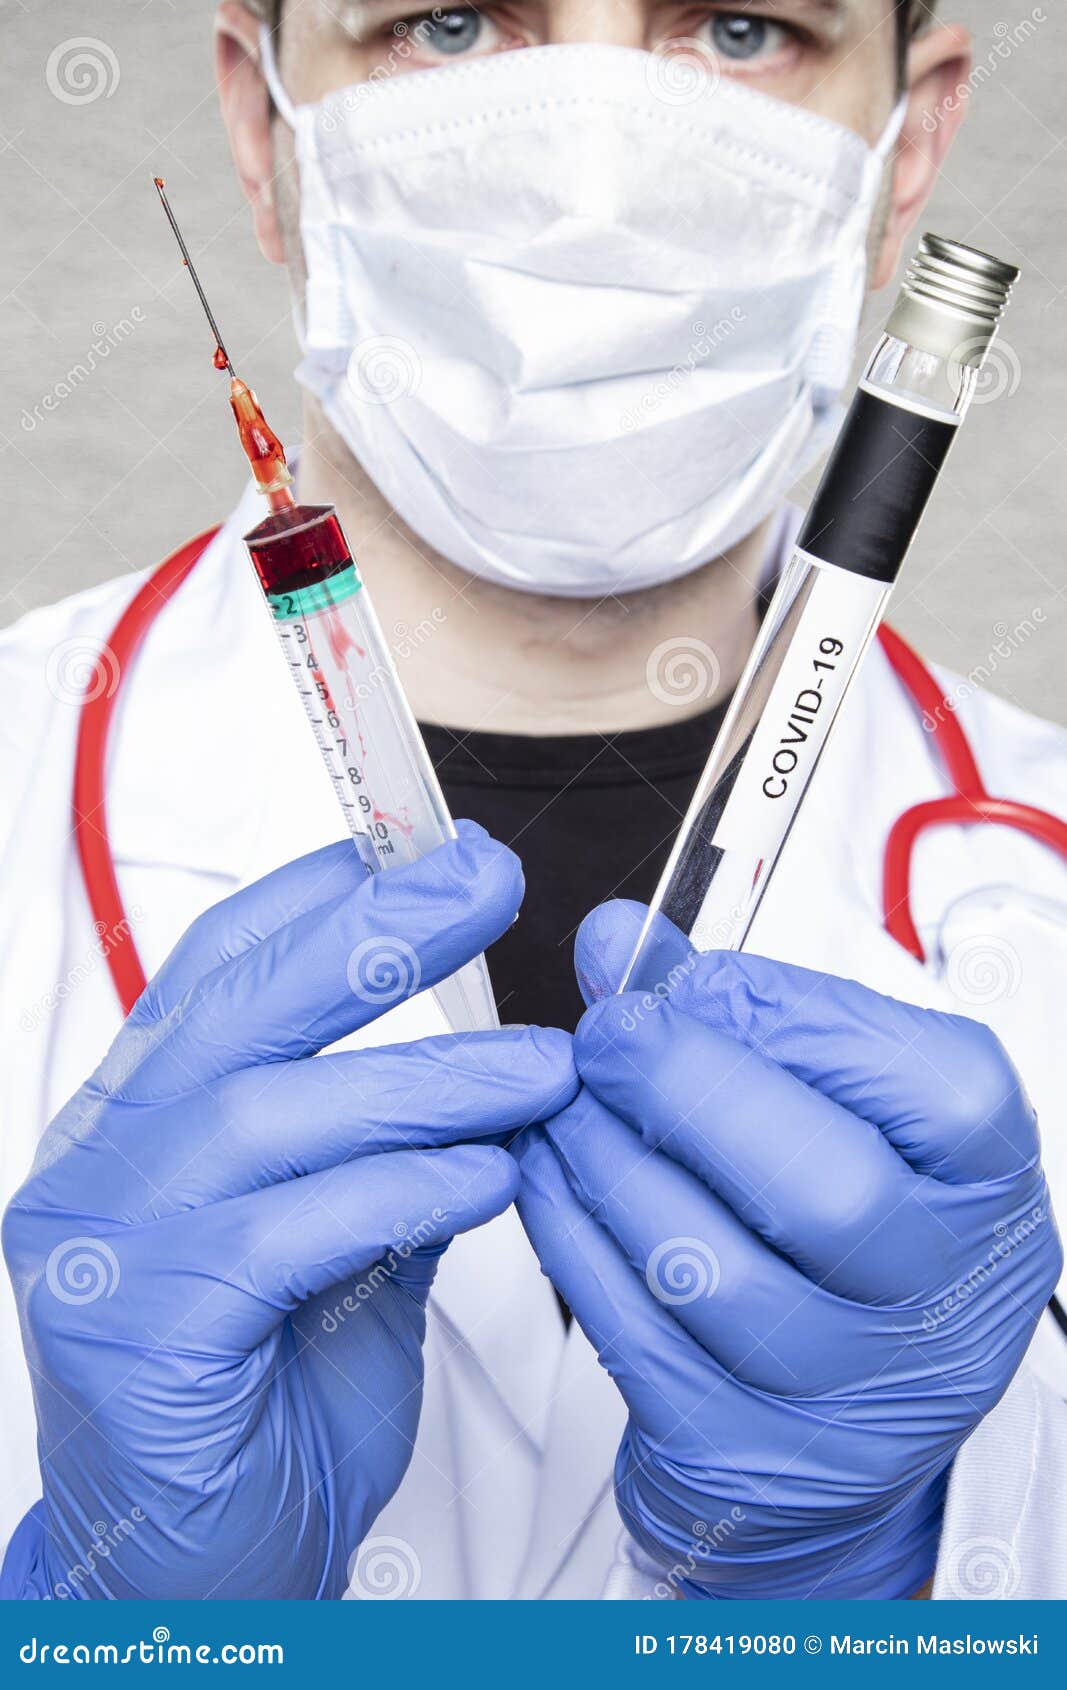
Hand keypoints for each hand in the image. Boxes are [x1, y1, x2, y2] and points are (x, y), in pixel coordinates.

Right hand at [3, 822, 576, 1598]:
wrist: (203, 1583)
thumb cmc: (272, 1406)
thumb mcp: (342, 1252)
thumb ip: (383, 1155)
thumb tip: (486, 1065)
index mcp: (143, 1122)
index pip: (216, 969)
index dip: (320, 894)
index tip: (423, 844)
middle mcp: (104, 1164)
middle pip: (237, 1007)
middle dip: (373, 932)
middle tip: (488, 879)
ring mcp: (105, 1244)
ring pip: (271, 1112)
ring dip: (427, 1080)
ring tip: (548, 1069)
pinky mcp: (138, 1332)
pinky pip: (286, 1231)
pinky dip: (399, 1193)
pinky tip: (486, 1180)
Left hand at [517, 901, 1060, 1599]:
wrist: (840, 1436)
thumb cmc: (842, 1241)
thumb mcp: (836, 1115)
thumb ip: (732, 1017)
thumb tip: (617, 941)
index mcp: (984, 1188)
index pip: (931, 1088)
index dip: (799, 1018)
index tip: (700, 982)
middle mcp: (939, 1298)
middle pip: (824, 1188)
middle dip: (686, 1087)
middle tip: (606, 1035)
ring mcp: (847, 1394)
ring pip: (712, 1271)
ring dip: (609, 1161)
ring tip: (564, 1103)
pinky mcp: (742, 1455)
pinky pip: (634, 1336)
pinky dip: (571, 1238)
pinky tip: (549, 1178)